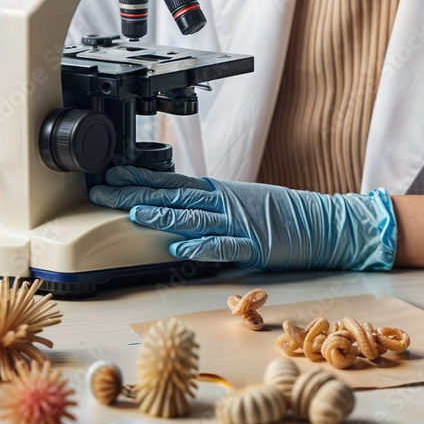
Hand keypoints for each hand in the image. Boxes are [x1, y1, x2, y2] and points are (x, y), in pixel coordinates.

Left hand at [89, 166, 396, 271]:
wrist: (319, 221)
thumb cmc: (276, 214)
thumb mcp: (237, 202)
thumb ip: (207, 205)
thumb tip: (172, 206)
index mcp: (216, 191)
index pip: (170, 181)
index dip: (139, 178)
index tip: (111, 174)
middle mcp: (222, 202)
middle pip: (172, 197)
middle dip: (135, 195)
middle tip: (104, 192)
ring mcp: (237, 222)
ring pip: (193, 218)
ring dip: (162, 218)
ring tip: (135, 216)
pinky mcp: (253, 244)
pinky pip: (224, 246)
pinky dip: (202, 247)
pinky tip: (182, 249)